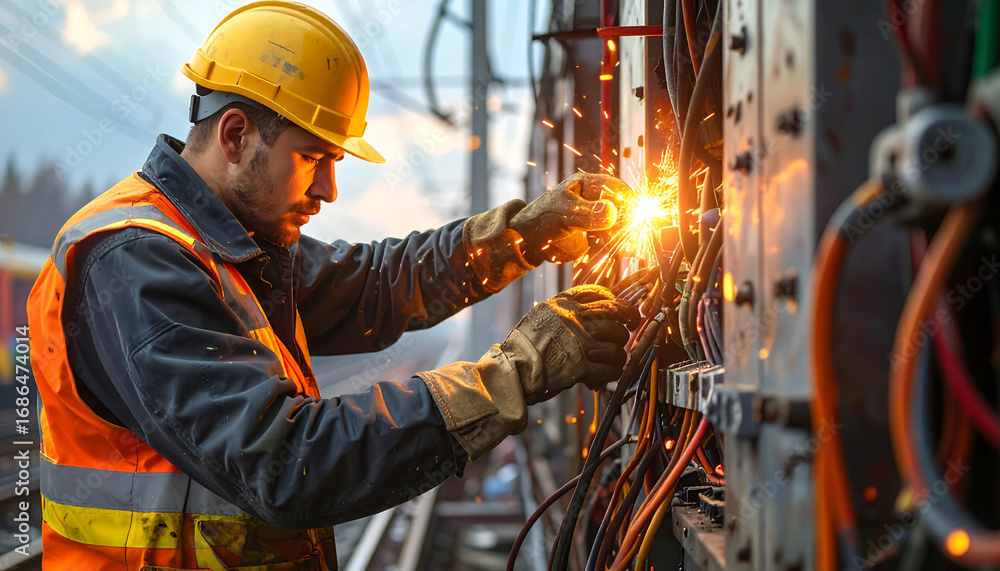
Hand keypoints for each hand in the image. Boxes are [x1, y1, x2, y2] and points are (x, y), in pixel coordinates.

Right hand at [418, 284, 639, 459]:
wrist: (510, 372)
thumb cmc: (522, 348)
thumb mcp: (540, 317)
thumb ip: (564, 313)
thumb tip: (590, 314)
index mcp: (561, 304)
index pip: (598, 292)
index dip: (615, 299)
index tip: (620, 308)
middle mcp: (572, 318)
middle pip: (615, 313)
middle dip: (627, 322)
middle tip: (627, 330)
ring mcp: (578, 342)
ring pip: (617, 343)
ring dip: (619, 353)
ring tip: (613, 359)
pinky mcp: (580, 367)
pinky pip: (611, 367)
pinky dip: (613, 371)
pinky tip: (608, 374)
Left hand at [511, 173, 630, 264]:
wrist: (529, 242)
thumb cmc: (541, 219)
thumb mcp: (564, 213)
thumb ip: (587, 213)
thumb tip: (612, 211)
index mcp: (586, 184)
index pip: (614, 187)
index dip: (628, 200)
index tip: (638, 213)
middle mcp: (594, 198)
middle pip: (621, 206)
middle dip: (629, 220)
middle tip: (634, 234)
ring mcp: (596, 216)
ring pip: (619, 223)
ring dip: (626, 234)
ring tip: (628, 247)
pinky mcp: (595, 233)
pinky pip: (612, 238)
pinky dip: (619, 244)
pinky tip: (623, 251)